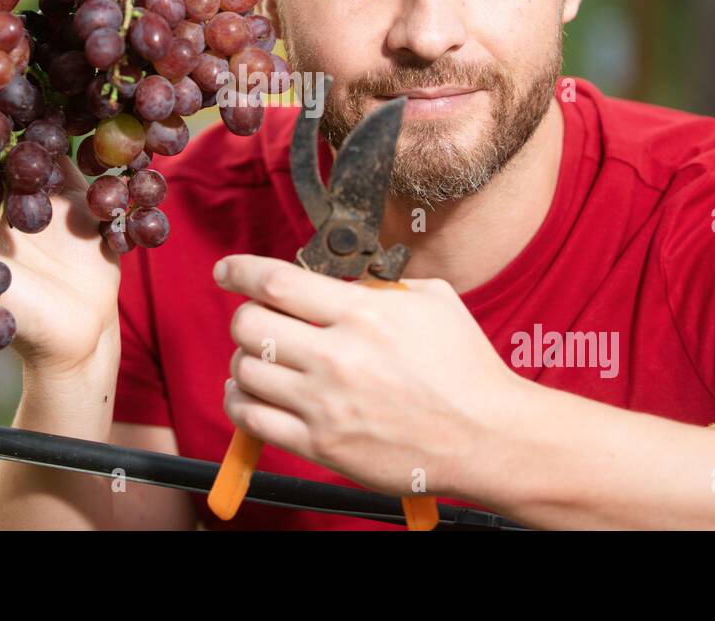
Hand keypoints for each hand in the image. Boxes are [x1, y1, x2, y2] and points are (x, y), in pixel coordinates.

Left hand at [213, 254, 531, 499]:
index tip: (227, 270)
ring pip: (246, 371)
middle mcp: (338, 356)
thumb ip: (377, 285)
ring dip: (246, 360)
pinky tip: (254, 394)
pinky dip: (242, 402)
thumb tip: (336, 279)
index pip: (276, 282)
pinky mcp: (323, 444)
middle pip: (250, 326)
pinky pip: (252, 419)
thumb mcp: (431, 300)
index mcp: (363, 313)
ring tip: (262, 359)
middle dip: (246, 317)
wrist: (486, 435)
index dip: (239, 271)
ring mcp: (326, 404)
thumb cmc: (464, 368)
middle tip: (260, 320)